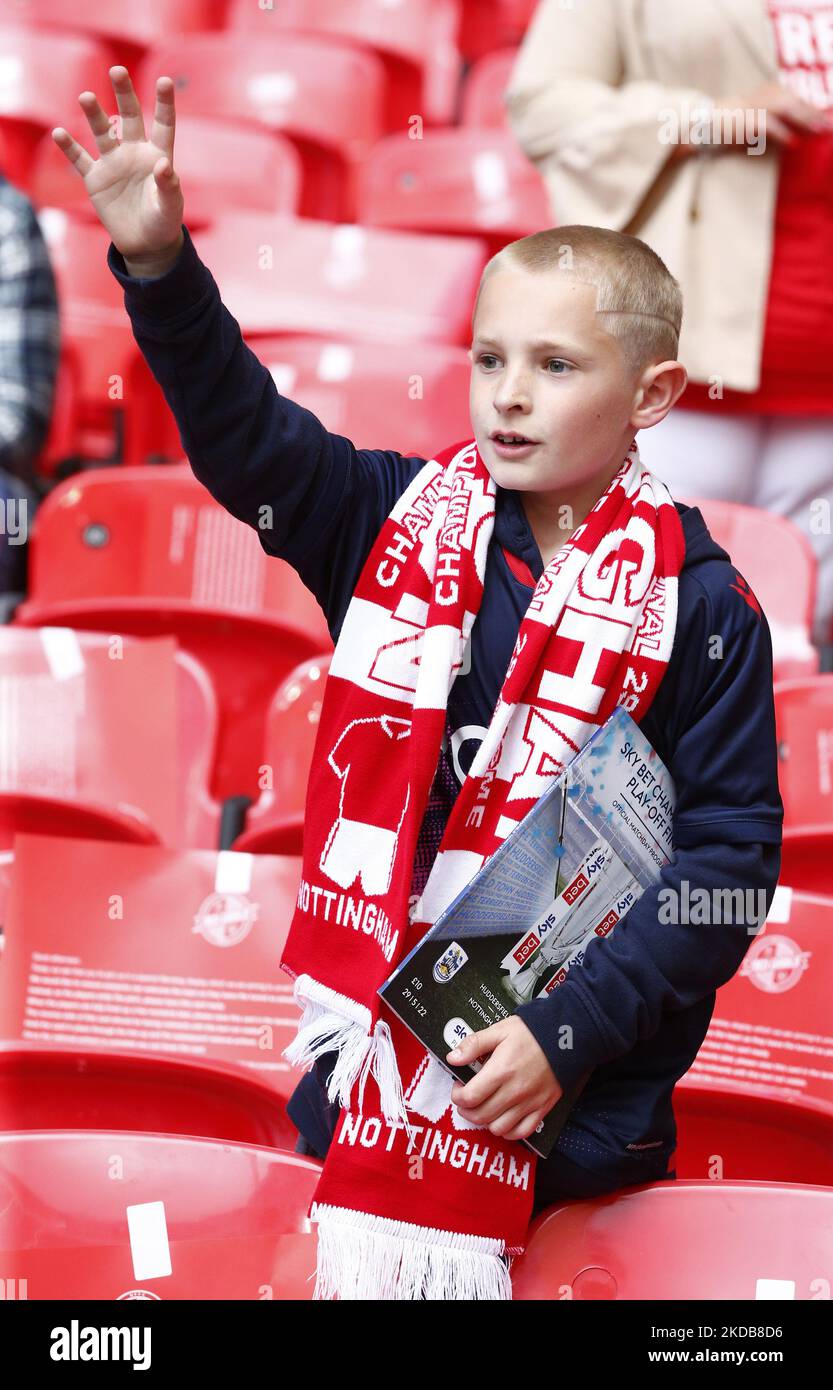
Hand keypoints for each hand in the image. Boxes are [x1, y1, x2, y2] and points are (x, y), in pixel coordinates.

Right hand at [51, 65, 184, 273]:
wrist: (145, 244)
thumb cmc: (163, 222)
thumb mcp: (170, 206)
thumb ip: (169, 186)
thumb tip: (163, 165)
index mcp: (157, 155)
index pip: (163, 124)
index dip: (164, 103)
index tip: (165, 80)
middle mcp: (134, 152)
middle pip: (129, 117)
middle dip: (124, 94)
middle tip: (117, 70)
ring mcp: (113, 163)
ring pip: (102, 132)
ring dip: (94, 114)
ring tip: (87, 97)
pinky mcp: (96, 179)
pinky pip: (79, 160)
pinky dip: (69, 148)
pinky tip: (59, 134)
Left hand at [446, 1016, 562, 1142]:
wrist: (567, 1037)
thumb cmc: (532, 1032)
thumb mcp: (499, 1030)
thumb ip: (474, 1045)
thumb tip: (453, 1058)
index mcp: (501, 1071)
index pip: (470, 1097)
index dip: (457, 1096)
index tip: (459, 1087)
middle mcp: (514, 1092)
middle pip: (480, 1116)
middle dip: (466, 1110)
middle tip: (466, 1099)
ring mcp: (529, 1103)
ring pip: (498, 1128)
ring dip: (485, 1121)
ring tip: (484, 1107)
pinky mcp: (542, 1109)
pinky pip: (521, 1132)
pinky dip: (508, 1131)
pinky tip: (503, 1118)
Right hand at [711, 80, 832, 149]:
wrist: (707, 121)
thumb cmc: (732, 123)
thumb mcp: (758, 116)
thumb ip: (777, 121)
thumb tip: (799, 132)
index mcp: (770, 91)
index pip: (797, 100)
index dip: (813, 110)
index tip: (827, 120)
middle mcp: (766, 95)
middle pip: (796, 103)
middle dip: (814, 115)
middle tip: (828, 126)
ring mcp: (757, 106)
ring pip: (787, 110)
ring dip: (804, 120)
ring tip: (818, 131)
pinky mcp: (748, 120)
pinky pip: (770, 126)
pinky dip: (783, 134)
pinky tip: (794, 143)